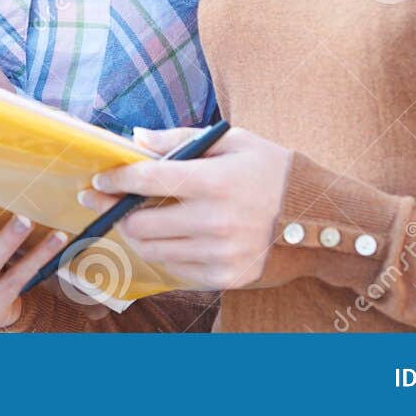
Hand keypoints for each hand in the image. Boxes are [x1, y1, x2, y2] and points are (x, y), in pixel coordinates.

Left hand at [80, 126, 292, 290]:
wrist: (317, 217)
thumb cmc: (269, 169)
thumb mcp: (231, 141)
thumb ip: (179, 139)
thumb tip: (136, 138)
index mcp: (214, 181)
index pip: (147, 180)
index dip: (115, 180)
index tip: (98, 179)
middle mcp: (214, 221)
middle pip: (141, 222)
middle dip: (116, 210)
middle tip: (106, 200)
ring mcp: (220, 253)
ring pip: (153, 250)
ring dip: (136, 234)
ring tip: (133, 218)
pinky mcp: (226, 277)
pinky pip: (176, 269)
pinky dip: (164, 253)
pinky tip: (167, 237)